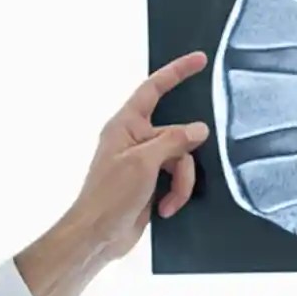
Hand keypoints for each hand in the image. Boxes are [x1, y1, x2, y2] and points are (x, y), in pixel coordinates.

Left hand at [66, 50, 211, 261]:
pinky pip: (177, 179)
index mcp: (126, 124)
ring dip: (180, 184)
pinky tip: (166, 209)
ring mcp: (143, 161)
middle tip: (178, 176)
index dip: (176, 72)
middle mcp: (135, 138)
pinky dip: (176, 194)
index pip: (153, 88)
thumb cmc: (108, 196)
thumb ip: (173, 141)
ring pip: (181, 160)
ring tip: (168, 202)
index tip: (199, 59)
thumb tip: (198, 129)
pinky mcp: (151, 182)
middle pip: (177, 134)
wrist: (97, 236)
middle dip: (184, 158)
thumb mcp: (144, 163)